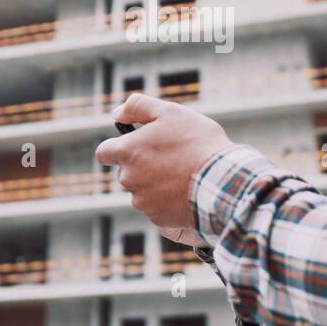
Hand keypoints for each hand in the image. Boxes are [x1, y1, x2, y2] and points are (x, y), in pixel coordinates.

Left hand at [95, 93, 235, 245]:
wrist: (222, 181)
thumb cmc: (197, 143)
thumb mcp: (170, 112)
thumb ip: (138, 107)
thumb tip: (117, 114)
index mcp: (127, 152)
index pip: (104, 153)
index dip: (118, 148)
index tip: (134, 147)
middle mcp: (128, 179)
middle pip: (126, 172)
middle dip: (142, 166)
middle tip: (170, 157)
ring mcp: (142, 201)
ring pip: (143, 191)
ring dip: (156, 184)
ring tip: (183, 174)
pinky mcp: (158, 218)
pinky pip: (158, 208)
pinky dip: (168, 201)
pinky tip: (186, 191)